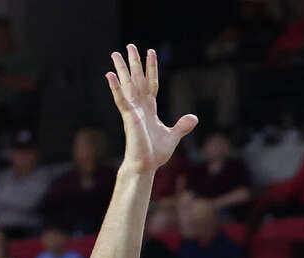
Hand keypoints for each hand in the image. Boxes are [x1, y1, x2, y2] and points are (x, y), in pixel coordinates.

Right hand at [106, 45, 197, 174]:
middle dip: (134, 62)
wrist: (145, 166)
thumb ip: (182, 126)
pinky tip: (110, 75)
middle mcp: (140, 106)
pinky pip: (121, 99)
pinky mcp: (129, 117)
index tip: (151, 51)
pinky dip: (116, 87)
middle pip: (137, 79)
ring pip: (127, 85)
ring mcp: (133, 110)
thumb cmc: (154, 154)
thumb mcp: (173, 136)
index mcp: (149, 109)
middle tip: (129, 45)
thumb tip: (193, 118)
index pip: (151, 83)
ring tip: (115, 53)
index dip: (151, 68)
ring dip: (122, 69)